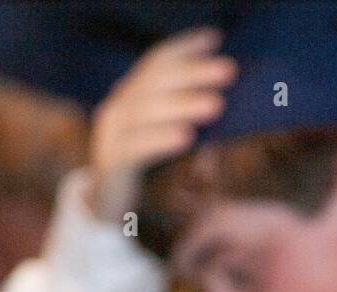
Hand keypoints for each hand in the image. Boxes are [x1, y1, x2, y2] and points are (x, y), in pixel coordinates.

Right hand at [87, 27, 236, 222]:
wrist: (107, 207)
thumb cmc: (146, 170)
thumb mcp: (164, 137)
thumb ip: (184, 117)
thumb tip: (224, 102)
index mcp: (131, 95)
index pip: (156, 62)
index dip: (184, 48)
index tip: (215, 38)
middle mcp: (118, 107)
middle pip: (155, 81)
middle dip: (194, 73)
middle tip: (229, 70)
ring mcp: (110, 134)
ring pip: (146, 112)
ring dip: (183, 105)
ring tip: (217, 105)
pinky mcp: (111, 163)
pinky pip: (137, 148)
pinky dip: (161, 140)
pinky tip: (187, 137)